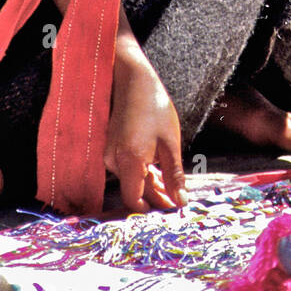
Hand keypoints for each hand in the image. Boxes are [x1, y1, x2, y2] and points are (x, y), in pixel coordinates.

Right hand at [104, 46, 188, 212]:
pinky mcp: (111, 147)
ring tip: (174, 187)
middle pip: (134, 191)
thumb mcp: (170, 143)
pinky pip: (127, 168)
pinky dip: (143, 173)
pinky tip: (160, 172)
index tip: (172, 211)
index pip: (134, 200)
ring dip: (151, 185)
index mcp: (129, 161)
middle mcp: (114, 161)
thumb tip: (180, 202)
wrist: (131, 78)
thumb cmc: (153, 107)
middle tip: (179, 201)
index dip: (153, 209)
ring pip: (131, 179)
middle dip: (156, 198)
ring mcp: (110, 154)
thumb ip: (174, 176)